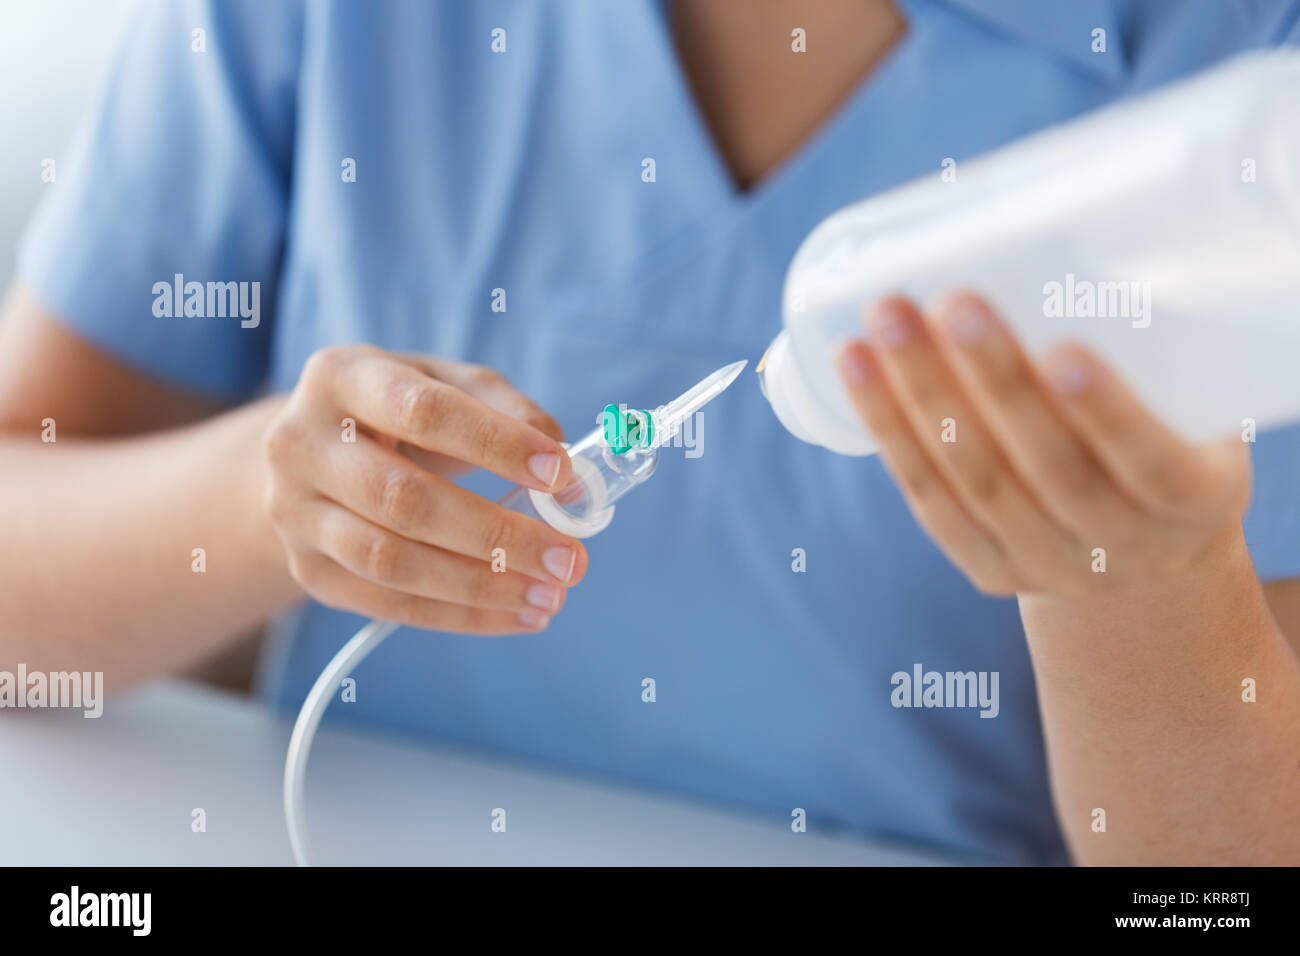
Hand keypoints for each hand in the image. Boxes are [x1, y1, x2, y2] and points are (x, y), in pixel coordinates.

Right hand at [263, 345, 587, 632]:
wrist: (313, 454)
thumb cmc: (397, 411)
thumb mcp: (447, 382)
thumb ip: (509, 411)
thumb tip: (570, 478)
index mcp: (339, 377)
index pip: (424, 412)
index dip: (497, 444)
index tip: (561, 474)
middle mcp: (301, 445)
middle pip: (404, 500)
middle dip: (497, 536)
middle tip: (567, 558)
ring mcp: (295, 513)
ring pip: (391, 562)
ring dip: (482, 587)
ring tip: (551, 596)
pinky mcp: (307, 570)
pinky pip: (388, 605)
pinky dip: (461, 617)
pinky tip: (518, 616)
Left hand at [836, 293, 1251, 600]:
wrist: (1147, 565)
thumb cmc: (1175, 450)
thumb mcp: (1200, 416)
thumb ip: (1158, 357)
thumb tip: (1086, 228)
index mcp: (1196, 501)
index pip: (1152, 464)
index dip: (1106, 412)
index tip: (1064, 349)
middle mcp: (1119, 544)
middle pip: (1047, 468)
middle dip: (994, 382)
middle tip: (952, 303)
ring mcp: (1047, 562)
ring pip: (975, 482)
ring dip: (920, 400)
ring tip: (880, 327)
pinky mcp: (988, 568)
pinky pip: (931, 502)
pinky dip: (890, 435)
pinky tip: (857, 371)